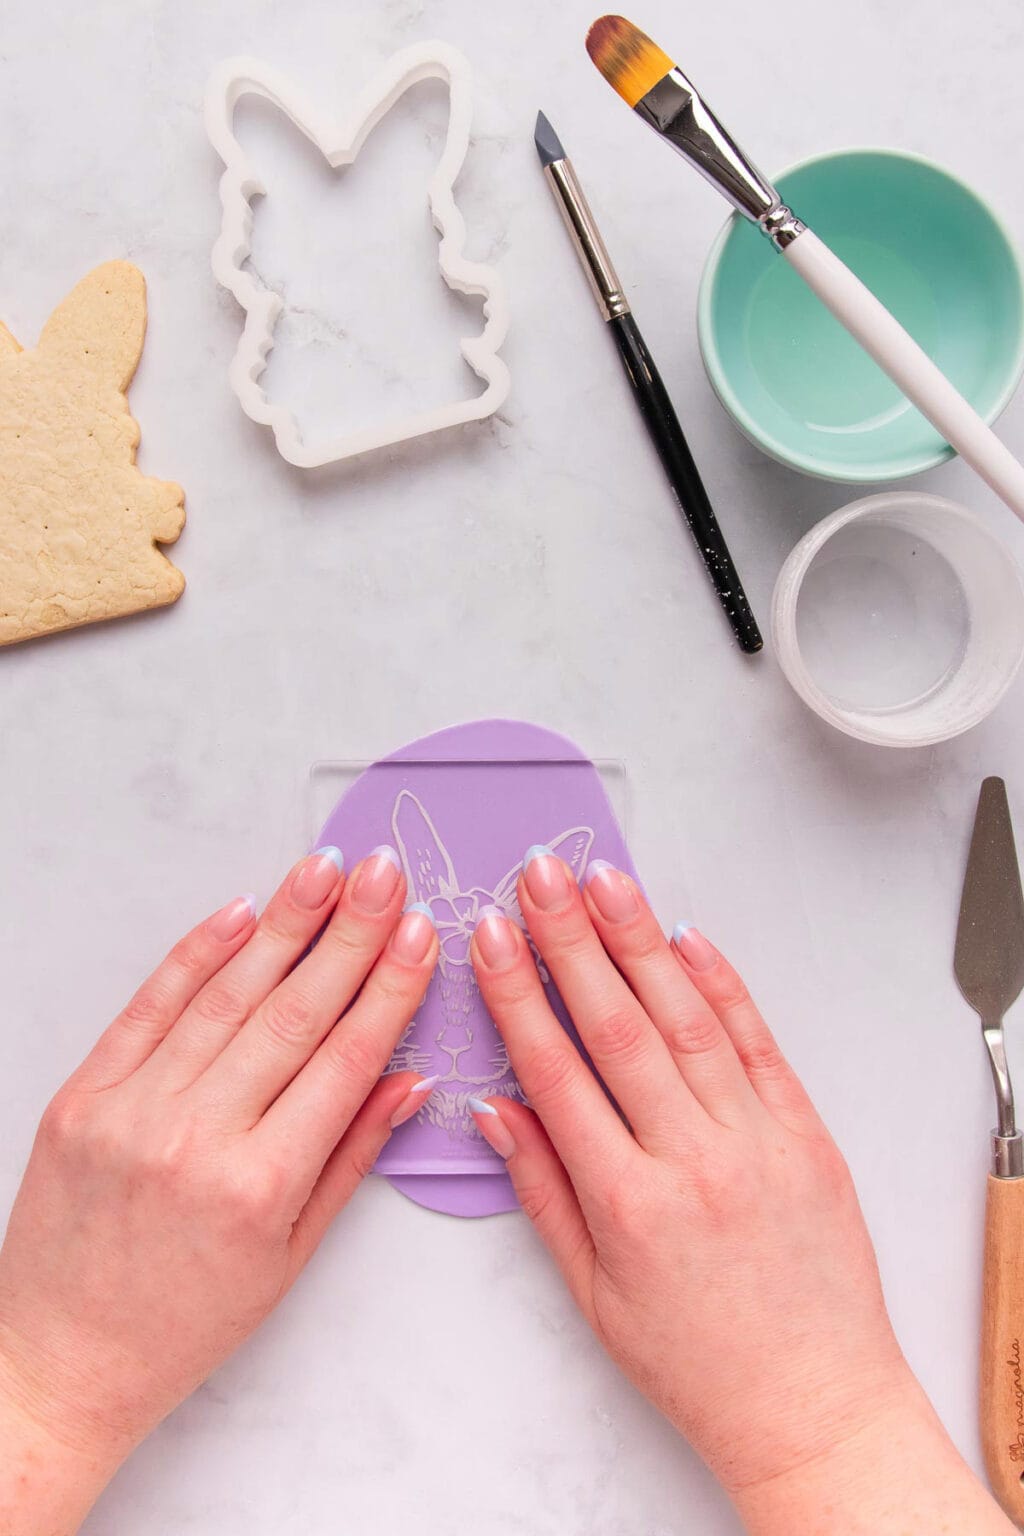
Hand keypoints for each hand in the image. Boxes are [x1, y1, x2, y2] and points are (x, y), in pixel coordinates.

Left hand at [0, 845, 437, 1532]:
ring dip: (285, 924)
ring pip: (226, 994)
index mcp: (258, 1185)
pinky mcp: (83, 1094)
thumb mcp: (288, 1257)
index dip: (390, 989)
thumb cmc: (179, 1323)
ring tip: (326, 871)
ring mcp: (133, 1109)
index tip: (421, 937)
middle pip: (294, 1012)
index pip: (344, 1060)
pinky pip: (149, 1005)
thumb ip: (351, 1158)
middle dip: (351, 933)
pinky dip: (197, 953)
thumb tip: (408, 1082)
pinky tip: (240, 913)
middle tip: (386, 876)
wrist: (60, 1358)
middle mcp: (196, 1137)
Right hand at [469, 852, 1012, 1534]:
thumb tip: (494, 1110)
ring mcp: (755, 1140)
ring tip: (604, 880)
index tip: (488, 936)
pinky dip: (723, 985)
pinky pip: (759, 1044)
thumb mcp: (593, 1294)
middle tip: (539, 875)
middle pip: (617, 1025)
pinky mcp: (805, 1133)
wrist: (812, 1402)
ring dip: (640, 941)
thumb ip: (542, 1191)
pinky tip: (689, 938)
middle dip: (570, 939)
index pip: (556, 1071)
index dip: (516, 993)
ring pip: (687, 1019)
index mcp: (626, 1202)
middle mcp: (691, 1159)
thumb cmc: (698, 1362)